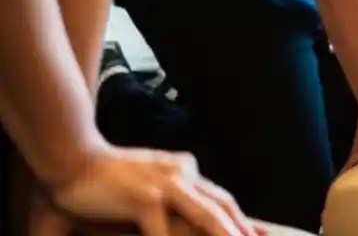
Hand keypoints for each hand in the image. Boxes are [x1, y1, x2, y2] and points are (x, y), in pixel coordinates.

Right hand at [41, 144, 255, 235]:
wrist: (74, 158)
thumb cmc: (108, 178)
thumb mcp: (149, 183)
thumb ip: (172, 197)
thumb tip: (192, 217)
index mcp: (185, 169)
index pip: (220, 197)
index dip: (239, 219)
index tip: (255, 235)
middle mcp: (182, 173)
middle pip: (221, 206)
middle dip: (240, 229)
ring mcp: (166, 184)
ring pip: (206, 216)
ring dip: (222, 235)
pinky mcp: (144, 198)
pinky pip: (162, 231)